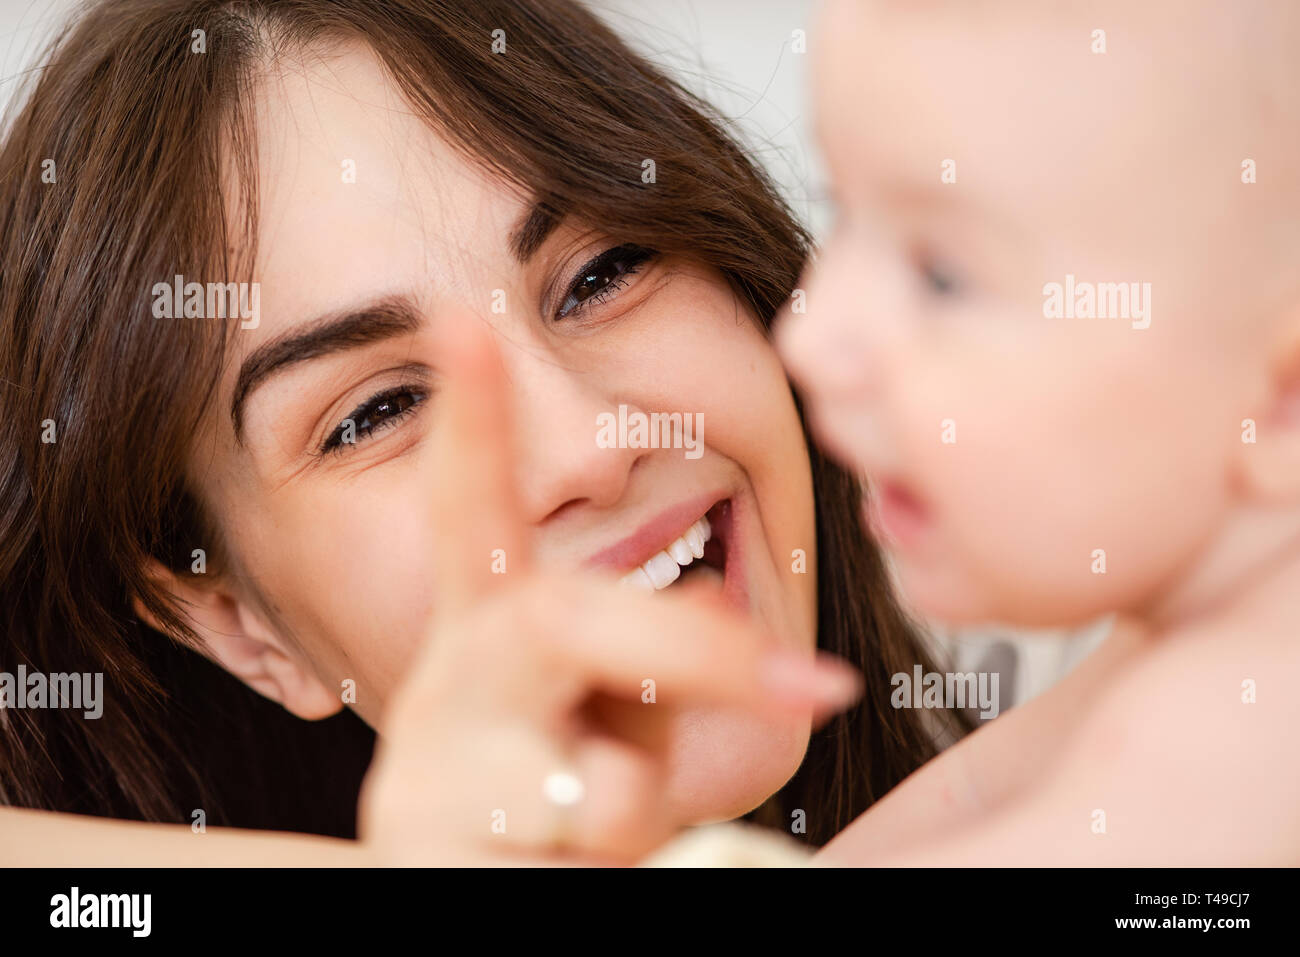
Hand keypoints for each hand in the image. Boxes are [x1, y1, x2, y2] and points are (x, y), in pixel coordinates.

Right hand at [357, 315, 860, 864]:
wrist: (469, 899)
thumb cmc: (554, 796)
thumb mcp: (615, 710)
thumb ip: (660, 653)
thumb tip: (717, 613)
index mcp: (489, 628)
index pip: (473, 506)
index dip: (471, 413)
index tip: (460, 317)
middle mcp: (450, 681)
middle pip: (558, 621)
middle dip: (695, 654)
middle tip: (815, 686)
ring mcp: (434, 770)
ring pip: (595, 777)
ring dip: (642, 807)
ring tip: (606, 829)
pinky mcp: (430, 847)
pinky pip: (583, 855)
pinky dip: (615, 865)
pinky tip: (558, 865)